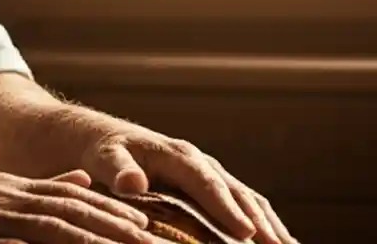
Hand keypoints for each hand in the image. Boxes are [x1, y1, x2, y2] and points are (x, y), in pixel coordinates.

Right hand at [0, 169, 158, 243]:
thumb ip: (37, 189)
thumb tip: (83, 181)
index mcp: (7, 187)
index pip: (70, 196)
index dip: (109, 209)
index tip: (146, 224)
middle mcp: (2, 198)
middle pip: (70, 211)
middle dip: (116, 227)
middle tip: (154, 242)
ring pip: (53, 230)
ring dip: (96, 240)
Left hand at [70, 116, 297, 243]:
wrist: (106, 141)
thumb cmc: (104, 152)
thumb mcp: (105, 158)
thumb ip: (118, 170)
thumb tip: (133, 183)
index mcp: (179, 156)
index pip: (207, 183)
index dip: (227, 208)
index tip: (246, 233)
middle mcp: (202, 163)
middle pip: (239, 193)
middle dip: (262, 223)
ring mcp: (211, 174)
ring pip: (249, 200)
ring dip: (272, 226)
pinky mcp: (213, 187)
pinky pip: (244, 204)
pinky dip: (264, 224)